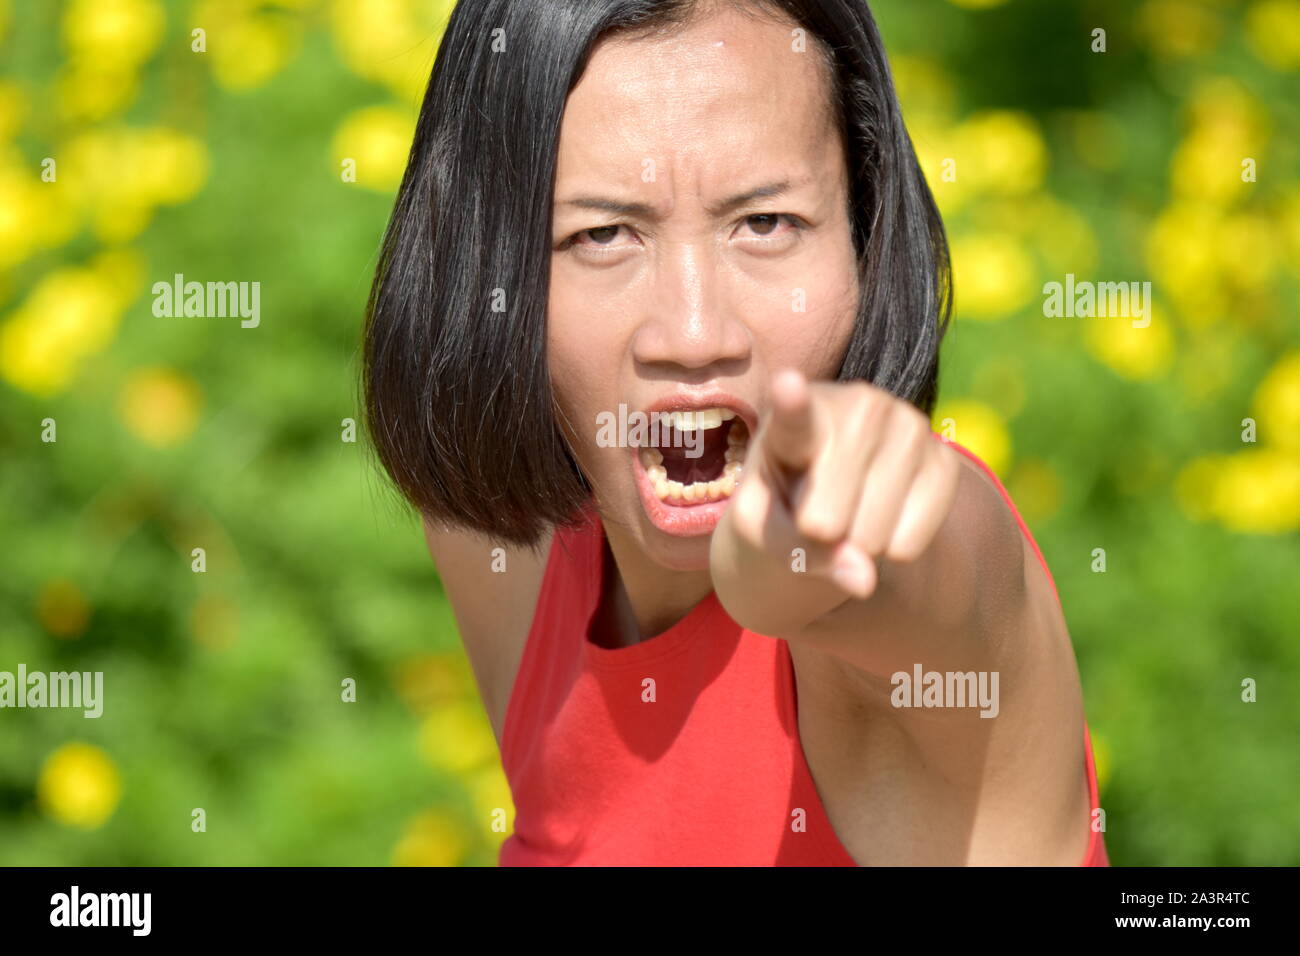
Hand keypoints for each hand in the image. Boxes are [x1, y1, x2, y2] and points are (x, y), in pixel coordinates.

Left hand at [722, 369, 962, 600]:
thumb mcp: (764, 529)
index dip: (791, 402)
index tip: (787, 382)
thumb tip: (863, 579)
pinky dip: (892, 551)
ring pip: (873, 531)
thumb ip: (796, 553)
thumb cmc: (785, 504)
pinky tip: (881, 519)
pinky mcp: (945, 459)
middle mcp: (856, 406)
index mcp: (794, 419)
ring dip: (855, 545)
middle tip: (813, 514)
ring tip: (848, 510)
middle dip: (818, 535)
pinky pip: (912, 540)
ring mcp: (907, 424)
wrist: (835, 493)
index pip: (793, 415)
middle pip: (830, 512)